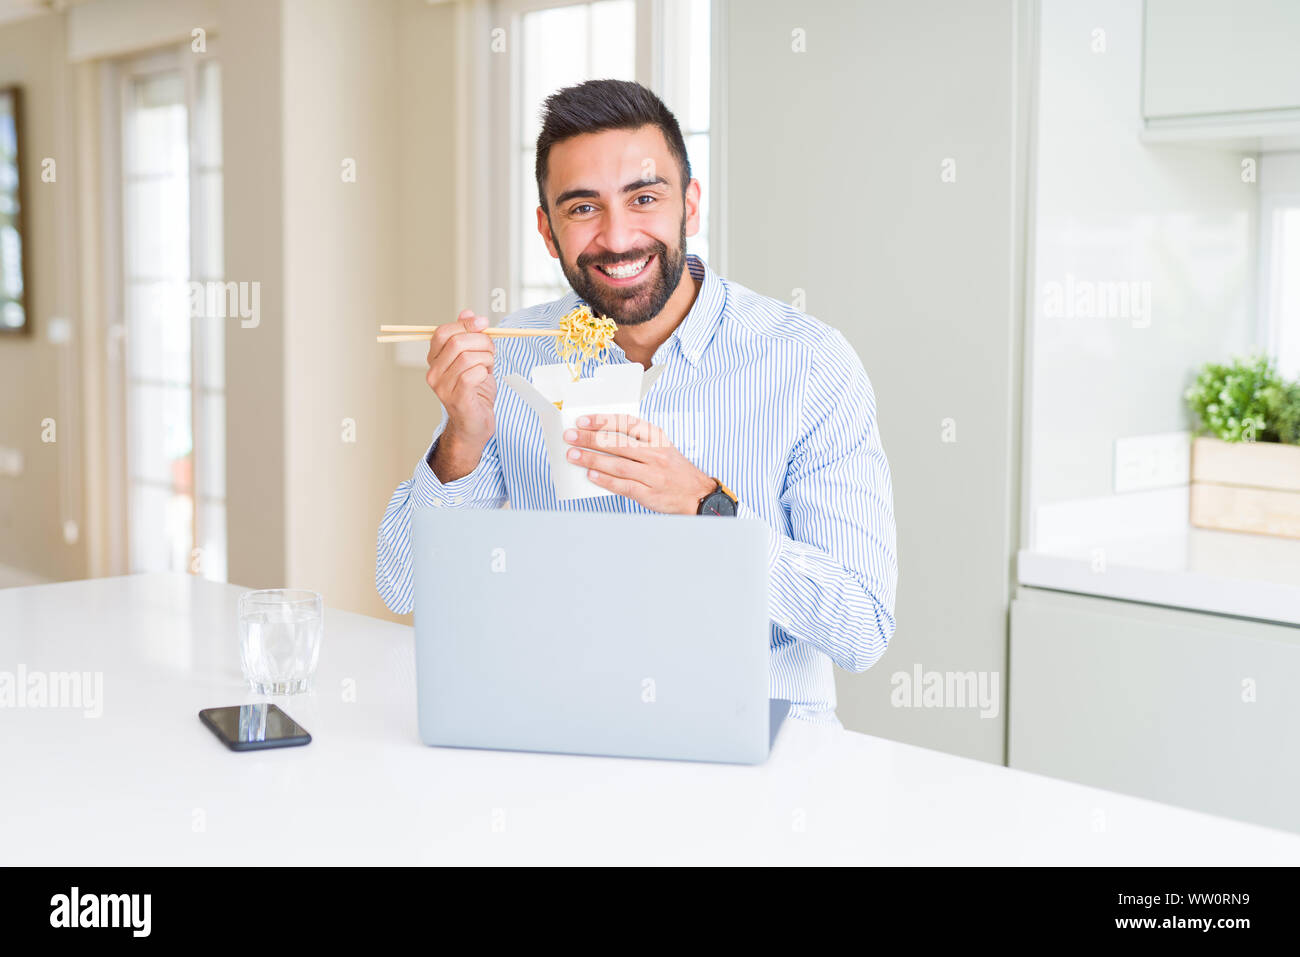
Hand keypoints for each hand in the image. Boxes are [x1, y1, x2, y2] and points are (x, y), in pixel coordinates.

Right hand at [425, 309, 496, 448]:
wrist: (475, 424)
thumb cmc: (475, 391)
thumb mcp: (474, 358)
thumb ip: (469, 336)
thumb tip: (468, 312)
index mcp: (435, 359)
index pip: (442, 332)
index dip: (464, 324)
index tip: (483, 323)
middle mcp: (433, 372)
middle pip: (457, 342)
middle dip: (482, 341)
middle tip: (491, 350)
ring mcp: (442, 386)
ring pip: (468, 357)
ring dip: (486, 358)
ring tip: (489, 366)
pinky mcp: (456, 398)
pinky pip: (473, 374)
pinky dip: (485, 372)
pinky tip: (485, 378)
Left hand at [563, 414, 716, 514]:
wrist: (697, 494)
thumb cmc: (674, 469)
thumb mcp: (662, 447)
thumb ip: (636, 441)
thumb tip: (600, 437)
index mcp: (657, 438)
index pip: (627, 423)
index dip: (603, 420)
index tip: (583, 420)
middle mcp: (655, 454)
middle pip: (618, 443)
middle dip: (590, 438)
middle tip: (570, 436)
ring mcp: (653, 475)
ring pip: (618, 464)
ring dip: (592, 459)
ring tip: (573, 455)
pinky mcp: (649, 494)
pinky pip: (623, 486)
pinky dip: (605, 480)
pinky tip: (591, 476)